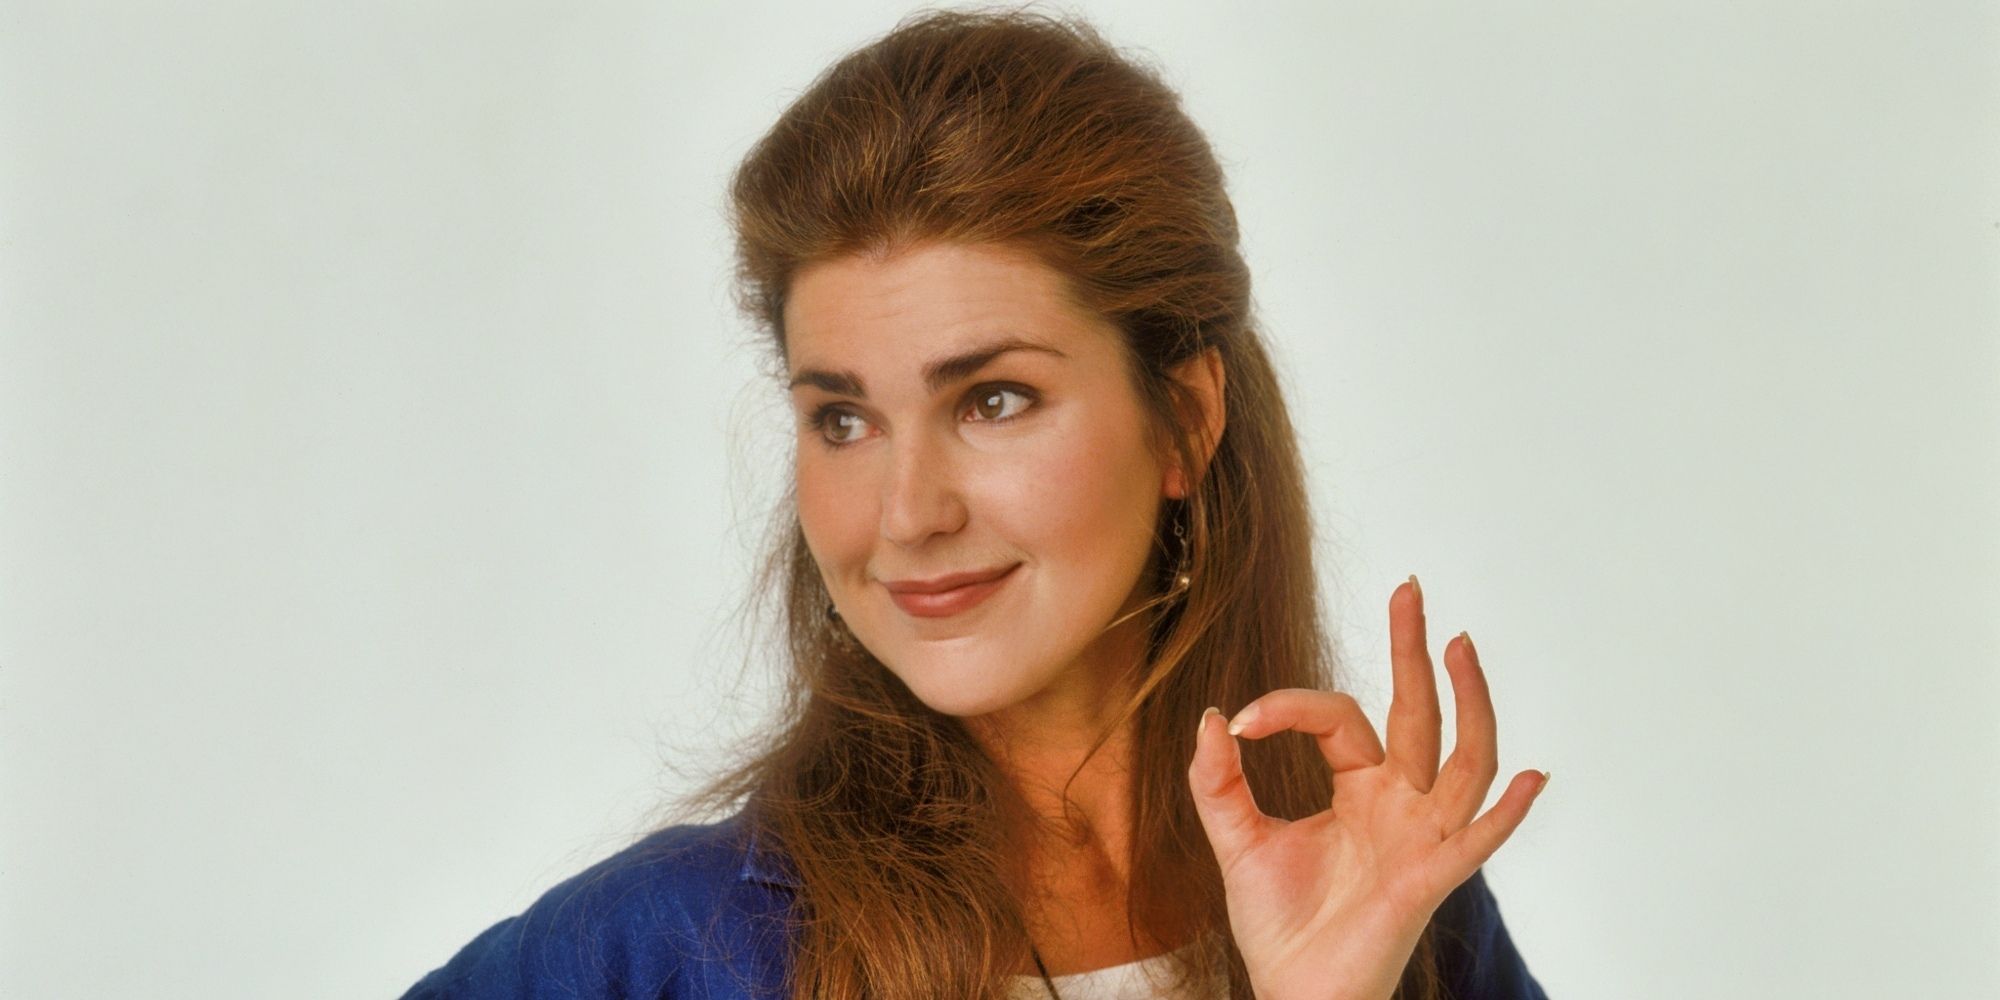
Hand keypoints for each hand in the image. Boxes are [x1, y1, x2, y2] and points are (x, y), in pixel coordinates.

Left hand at [1186, 576, 1545, 999]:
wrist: (1291, 992)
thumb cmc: (1279, 925)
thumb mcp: (1237, 841)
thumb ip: (1219, 782)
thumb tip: (1212, 718)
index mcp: (1359, 787)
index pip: (1339, 717)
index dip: (1289, 708)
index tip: (1242, 722)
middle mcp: (1399, 803)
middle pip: (1417, 713)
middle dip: (1412, 651)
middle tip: (1410, 589)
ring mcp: (1420, 838)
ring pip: (1460, 759)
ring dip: (1466, 704)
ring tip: (1458, 645)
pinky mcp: (1428, 879)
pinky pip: (1476, 842)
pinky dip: (1506, 812)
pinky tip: (1529, 777)